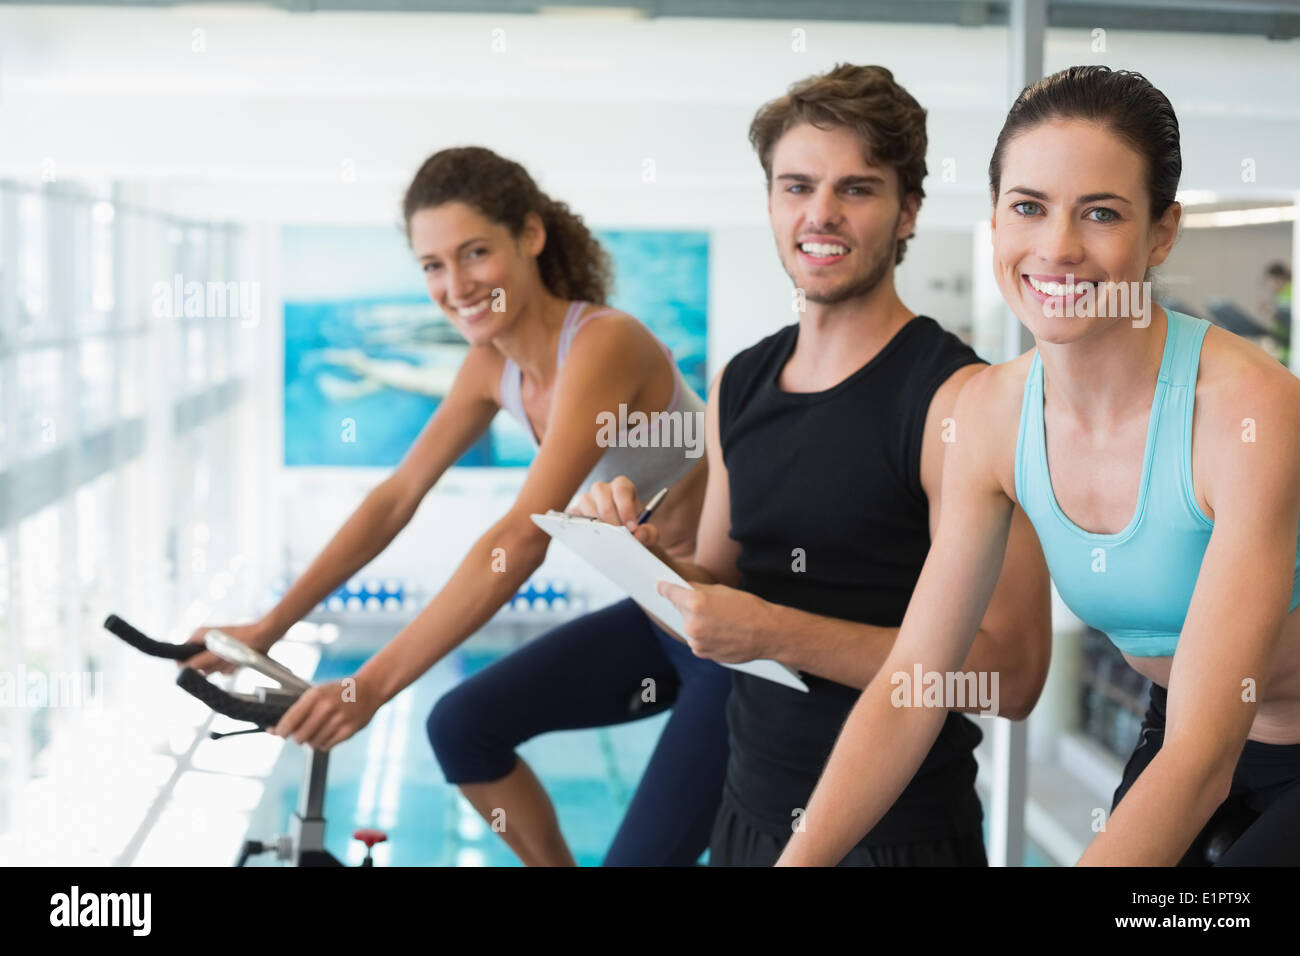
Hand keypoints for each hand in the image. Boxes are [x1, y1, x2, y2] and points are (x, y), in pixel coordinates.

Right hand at [179, 620, 279, 675]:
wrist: (264, 637)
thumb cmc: (242, 640)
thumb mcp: (218, 653)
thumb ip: (200, 662)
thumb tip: (183, 670)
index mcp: (198, 636)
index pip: (181, 654)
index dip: (186, 666)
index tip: (196, 672)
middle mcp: (204, 642)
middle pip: (196, 664)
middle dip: (209, 668)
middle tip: (222, 661)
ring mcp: (215, 649)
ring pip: (210, 668)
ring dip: (221, 668)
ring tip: (232, 660)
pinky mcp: (226, 655)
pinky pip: (222, 668)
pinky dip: (229, 668)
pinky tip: (238, 663)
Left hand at [270, 676, 381, 750]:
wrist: (369, 689)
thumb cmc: (338, 691)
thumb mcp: (318, 692)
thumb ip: (298, 710)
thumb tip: (273, 730)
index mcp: (315, 695)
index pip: (290, 720)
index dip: (281, 730)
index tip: (279, 733)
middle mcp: (326, 707)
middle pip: (300, 736)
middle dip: (297, 737)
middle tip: (301, 733)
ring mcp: (339, 719)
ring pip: (313, 743)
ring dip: (312, 741)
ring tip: (318, 731)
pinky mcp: (349, 730)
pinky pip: (326, 746)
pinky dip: (323, 743)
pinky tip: (328, 733)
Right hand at [569, 475, 657, 549]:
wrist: (623, 543)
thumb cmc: (634, 533)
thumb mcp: (648, 534)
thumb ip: (649, 533)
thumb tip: (639, 533)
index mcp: (622, 488)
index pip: (621, 489)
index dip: (626, 508)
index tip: (632, 527)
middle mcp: (603, 490)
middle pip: (603, 496)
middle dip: (612, 520)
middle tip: (619, 536)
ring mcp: (587, 499)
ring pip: (587, 504)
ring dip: (598, 523)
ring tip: (607, 537)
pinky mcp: (575, 512)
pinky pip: (574, 516)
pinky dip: (583, 527)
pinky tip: (592, 536)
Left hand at [655, 581, 772, 663]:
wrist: (768, 633)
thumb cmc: (748, 608)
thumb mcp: (722, 590)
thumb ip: (698, 589)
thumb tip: (682, 588)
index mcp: (696, 603)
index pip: (670, 592)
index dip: (664, 587)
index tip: (659, 585)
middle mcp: (692, 624)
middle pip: (680, 610)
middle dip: (689, 607)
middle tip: (710, 606)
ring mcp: (696, 641)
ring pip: (689, 626)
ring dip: (697, 623)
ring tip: (721, 622)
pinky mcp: (702, 653)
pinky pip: (696, 641)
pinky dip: (704, 636)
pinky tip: (722, 633)